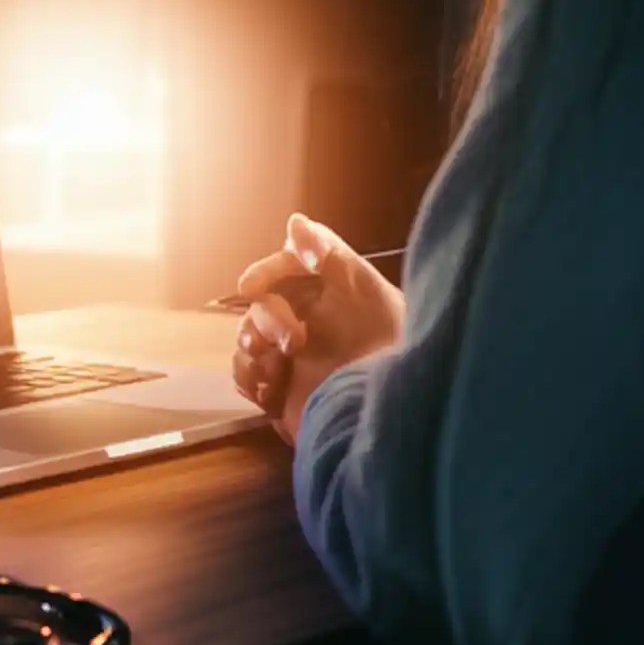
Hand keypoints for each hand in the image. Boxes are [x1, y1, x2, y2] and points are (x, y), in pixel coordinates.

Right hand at [233, 214, 404, 443]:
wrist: (398, 423)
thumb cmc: (393, 353)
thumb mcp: (371, 297)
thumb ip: (335, 258)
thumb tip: (295, 221)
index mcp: (330, 294)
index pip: (286, 269)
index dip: (266, 271)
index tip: (251, 285)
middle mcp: (308, 321)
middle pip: (261, 306)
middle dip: (266, 320)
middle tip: (292, 343)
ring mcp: (291, 359)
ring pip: (246, 340)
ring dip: (251, 350)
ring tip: (274, 371)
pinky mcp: (281, 392)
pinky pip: (245, 376)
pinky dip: (248, 379)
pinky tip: (268, 390)